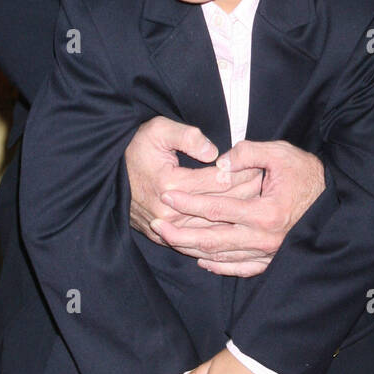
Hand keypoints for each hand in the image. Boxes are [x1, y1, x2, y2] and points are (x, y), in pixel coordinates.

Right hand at [125, 116, 262, 247]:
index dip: (241, 172)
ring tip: (257, 203)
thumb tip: (213, 151)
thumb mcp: (158, 130)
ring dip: (236, 216)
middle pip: (220, 206)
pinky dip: (219, 237)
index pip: (219, 181)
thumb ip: (187, 136)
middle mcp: (170, 212)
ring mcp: (167, 229)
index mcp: (170, 184)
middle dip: (246, 194)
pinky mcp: (164, 237)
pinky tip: (236, 228)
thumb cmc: (135, 148)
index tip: (259, 166)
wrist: (107, 174)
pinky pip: (198, 243)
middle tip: (265, 184)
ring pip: (213, 227)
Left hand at [154, 140, 326, 275]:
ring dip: (194, 250)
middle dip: (181, 233)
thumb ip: (247, 153)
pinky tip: (202, 260)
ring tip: (171, 241)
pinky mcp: (273, 259)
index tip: (168, 195)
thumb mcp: (280, 153)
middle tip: (157, 225)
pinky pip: (242, 268)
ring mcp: (269, 252)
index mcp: (265, 212)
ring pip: (223, 256)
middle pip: (213, 239)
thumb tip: (218, 162)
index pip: (216, 208)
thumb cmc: (305, 173)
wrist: (333, 199)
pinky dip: (221, 266)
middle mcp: (265, 238)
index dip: (189, 202)